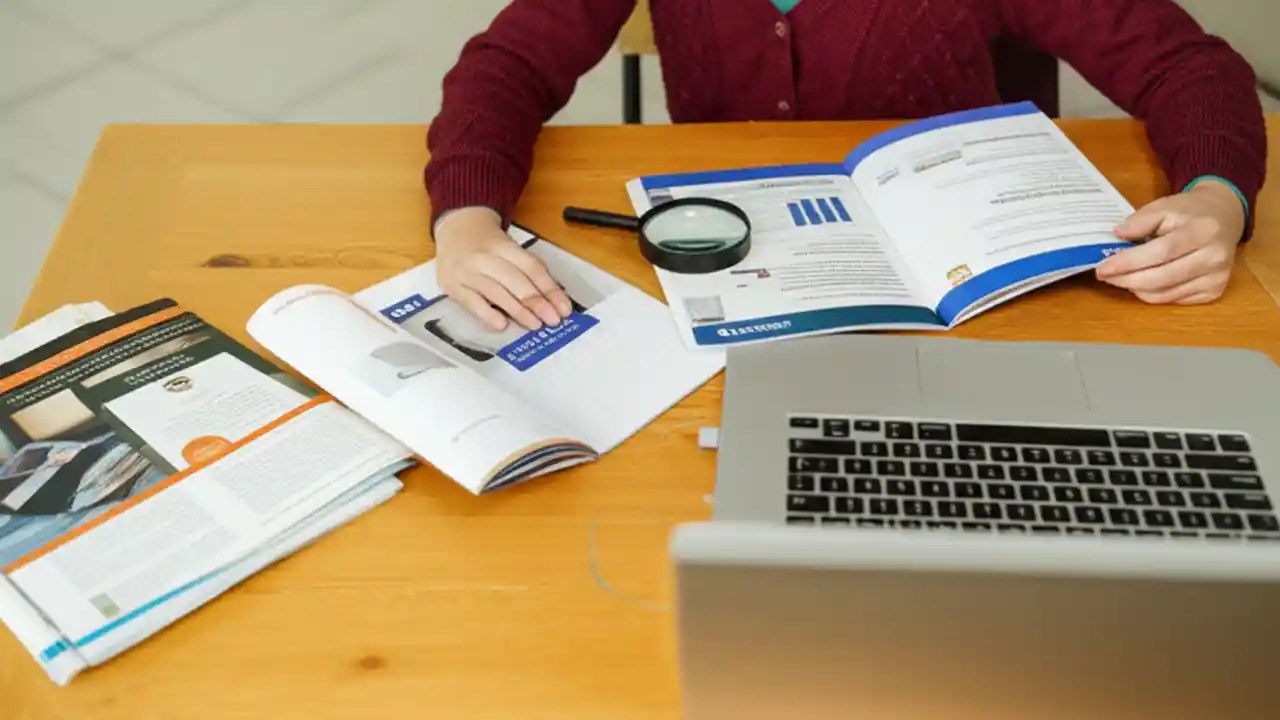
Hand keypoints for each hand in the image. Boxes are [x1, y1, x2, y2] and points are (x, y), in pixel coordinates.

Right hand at [433, 207, 572, 330]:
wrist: (454, 229)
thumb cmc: (487, 243)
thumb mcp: (508, 247)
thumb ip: (526, 268)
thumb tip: (552, 299)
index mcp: (504, 246)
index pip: (531, 268)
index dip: (550, 289)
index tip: (564, 308)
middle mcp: (486, 257)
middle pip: (516, 281)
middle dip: (537, 303)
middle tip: (553, 320)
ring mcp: (468, 272)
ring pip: (496, 293)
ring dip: (518, 311)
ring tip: (534, 325)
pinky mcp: (453, 286)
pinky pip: (472, 303)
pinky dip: (488, 314)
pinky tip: (502, 325)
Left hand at [1096, 181, 1245, 304]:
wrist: (1224, 217)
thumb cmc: (1189, 212)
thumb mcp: (1165, 206)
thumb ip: (1140, 220)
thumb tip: (1117, 235)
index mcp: (1203, 231)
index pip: (1160, 252)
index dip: (1129, 263)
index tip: (1103, 268)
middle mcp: (1214, 257)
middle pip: (1161, 278)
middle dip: (1126, 280)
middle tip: (1105, 275)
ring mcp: (1216, 278)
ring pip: (1164, 294)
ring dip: (1136, 288)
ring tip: (1121, 277)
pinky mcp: (1214, 292)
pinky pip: (1173, 300)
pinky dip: (1153, 293)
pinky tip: (1144, 280)